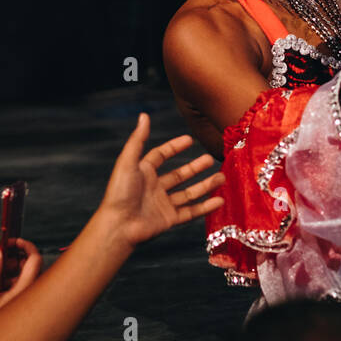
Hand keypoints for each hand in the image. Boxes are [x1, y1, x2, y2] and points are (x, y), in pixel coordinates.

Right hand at [0, 238, 41, 328]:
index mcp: (27, 289)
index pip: (35, 259)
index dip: (25, 246)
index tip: (12, 241)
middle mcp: (34, 293)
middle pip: (32, 265)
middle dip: (15, 258)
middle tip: (0, 258)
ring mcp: (32, 299)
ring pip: (27, 276)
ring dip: (13, 270)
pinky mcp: (28, 305)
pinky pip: (25, 286)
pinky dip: (13, 281)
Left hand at [96, 113, 225, 249]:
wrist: (118, 225)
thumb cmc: (119, 193)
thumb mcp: (128, 162)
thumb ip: (138, 139)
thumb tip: (144, 115)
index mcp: (143, 172)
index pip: (160, 155)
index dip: (174, 147)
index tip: (190, 140)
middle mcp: (154, 187)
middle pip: (179, 175)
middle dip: (195, 167)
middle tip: (210, 159)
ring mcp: (163, 204)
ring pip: (189, 193)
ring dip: (205, 185)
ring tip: (222, 178)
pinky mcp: (169, 219)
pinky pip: (191, 211)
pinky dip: (206, 206)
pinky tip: (219, 200)